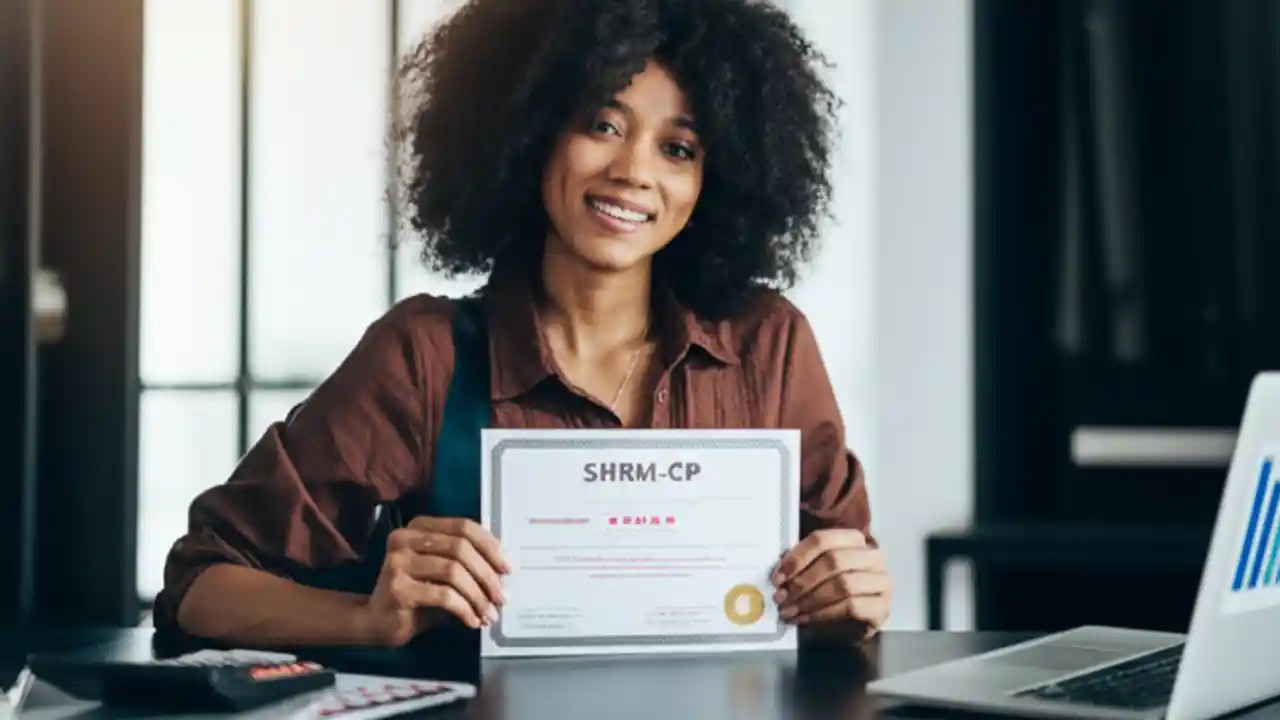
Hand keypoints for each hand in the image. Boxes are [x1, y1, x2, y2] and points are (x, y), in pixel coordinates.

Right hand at [358, 516, 511, 646]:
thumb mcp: (441, 573)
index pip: (463, 526)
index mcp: (419, 527)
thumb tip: (504, 569)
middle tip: (502, 597)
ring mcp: (398, 562)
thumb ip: (465, 562)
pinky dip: (464, 609)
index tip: (508, 568)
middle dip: (487, 574)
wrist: (376, 623)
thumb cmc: (416, 597)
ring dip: (478, 595)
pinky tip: (473, 621)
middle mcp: (405, 538)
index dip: (490, 546)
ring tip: (490, 613)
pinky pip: (444, 595)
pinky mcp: (398, 588)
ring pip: (453, 571)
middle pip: (460, 548)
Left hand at [770, 529, 889, 638]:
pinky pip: (852, 607)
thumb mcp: (817, 572)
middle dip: (802, 582)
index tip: (777, 578)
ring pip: (843, 584)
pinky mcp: (883, 607)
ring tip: (790, 611)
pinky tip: (806, 619)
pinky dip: (823, 613)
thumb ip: (802, 566)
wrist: (856, 622)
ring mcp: (882, 582)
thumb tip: (779, 574)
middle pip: (834, 561)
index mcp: (854, 540)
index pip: (822, 539)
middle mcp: (874, 556)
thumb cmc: (833, 592)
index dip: (796, 558)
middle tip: (782, 598)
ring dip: (810, 600)